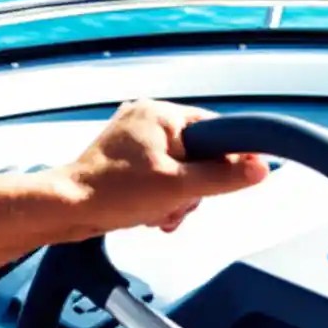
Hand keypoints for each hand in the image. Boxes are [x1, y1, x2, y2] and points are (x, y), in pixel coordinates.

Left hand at [61, 99, 268, 233]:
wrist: (67, 210)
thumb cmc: (114, 193)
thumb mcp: (179, 187)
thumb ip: (223, 177)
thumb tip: (261, 168)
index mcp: (160, 114)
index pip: (213, 129)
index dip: (226, 158)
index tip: (231, 179)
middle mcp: (146, 119)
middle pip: (197, 153)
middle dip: (193, 186)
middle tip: (177, 202)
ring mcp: (133, 139)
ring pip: (179, 169)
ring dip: (176, 197)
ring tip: (158, 212)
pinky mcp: (124, 160)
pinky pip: (159, 176)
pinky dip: (160, 197)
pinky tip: (150, 214)